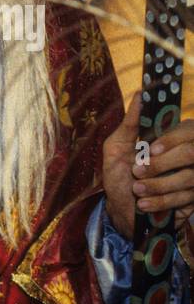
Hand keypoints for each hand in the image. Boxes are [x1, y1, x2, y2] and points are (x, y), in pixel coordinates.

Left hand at [103, 92, 193, 240]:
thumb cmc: (119, 175)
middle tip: (137, 172)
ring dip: (158, 186)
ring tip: (136, 190)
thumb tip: (140, 94)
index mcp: (174, 139)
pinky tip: (144, 204)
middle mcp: (189, 156)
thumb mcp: (117, 148)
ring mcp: (193, 178)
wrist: (121, 209)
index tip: (150, 149)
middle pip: (191, 154)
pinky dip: (162, 202)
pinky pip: (187, 199)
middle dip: (161, 165)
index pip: (189, 131)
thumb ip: (130, 123)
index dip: (172, 139)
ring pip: (189, 178)